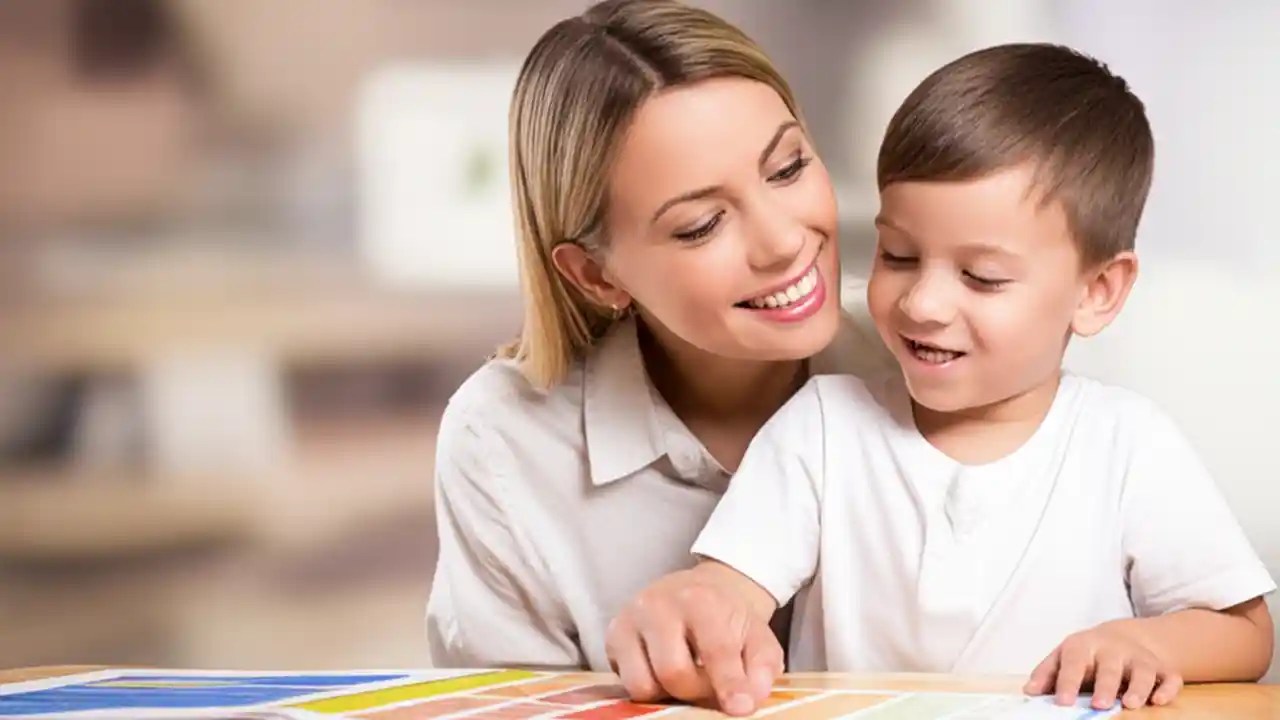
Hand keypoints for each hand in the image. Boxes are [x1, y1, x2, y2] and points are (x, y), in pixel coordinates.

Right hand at [605, 564, 782, 715]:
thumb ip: (761, 666)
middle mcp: (658, 604)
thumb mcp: (757, 636)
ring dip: (669, 694)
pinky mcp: (613, 636)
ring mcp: (630, 619)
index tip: (740, 707)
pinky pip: (626, 683)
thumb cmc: (727, 619)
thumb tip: (750, 698)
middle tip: (710, 687)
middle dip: (696, 692)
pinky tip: (664, 672)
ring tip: (686, 677)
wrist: (698, 590)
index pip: (715, 649)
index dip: (729, 683)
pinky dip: (649, 687)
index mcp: (700, 599)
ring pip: (643, 684)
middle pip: (674, 673)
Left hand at [1024, 621, 1183, 709]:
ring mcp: (1139, 657)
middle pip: (1110, 666)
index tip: (1062, 702)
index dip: (1067, 682)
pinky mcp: (1162, 668)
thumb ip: (1047, 674)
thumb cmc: (1086, 654)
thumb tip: (1029, 691)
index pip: (1073, 662)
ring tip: (1130, 704)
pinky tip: (1160, 701)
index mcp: (1083, 646)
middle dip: (1105, 685)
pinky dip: (1167, 688)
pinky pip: (1170, 677)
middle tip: (1098, 705)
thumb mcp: (1063, 657)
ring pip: (1142, 671)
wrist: (1123, 637)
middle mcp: (1113, 649)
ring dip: (1138, 687)